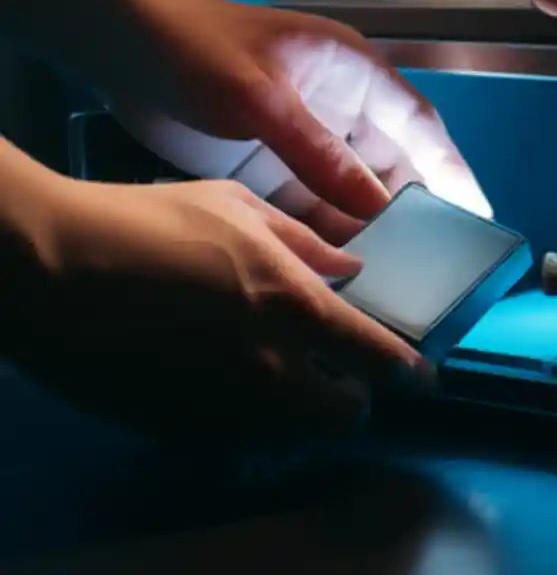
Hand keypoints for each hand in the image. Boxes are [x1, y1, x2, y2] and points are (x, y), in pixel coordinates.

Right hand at [3, 177, 432, 445]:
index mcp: (293, 306)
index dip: (409, 372)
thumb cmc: (144, 222)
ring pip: (294, 433)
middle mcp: (270, 369)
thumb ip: (304, 242)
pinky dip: (253, 418)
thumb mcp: (234, 208)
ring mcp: (223, 406)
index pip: (376, 357)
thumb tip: (350, 269)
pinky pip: (239, 435)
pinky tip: (234, 386)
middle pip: (345, 415)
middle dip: (356, 401)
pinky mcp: (180, 427)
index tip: (422, 377)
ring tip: (289, 382)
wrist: (47, 270)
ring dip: (305, 412)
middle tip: (346, 381)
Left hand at [99, 0, 490, 239]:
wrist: (117, 41)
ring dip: (369, 233)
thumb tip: (380, 209)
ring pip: (352, 195)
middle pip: (391, 168)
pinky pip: (311, 207)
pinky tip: (339, 272)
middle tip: (436, 267)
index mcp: (353, 74)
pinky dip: (326, 237)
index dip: (453, 171)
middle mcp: (339, 110)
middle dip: (414, 215)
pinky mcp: (271, 165)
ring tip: (393, 281)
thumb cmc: (195, 48)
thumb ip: (322, 156)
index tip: (479, 214)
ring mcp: (305, 140)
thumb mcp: (262, 101)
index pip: (420, 126)